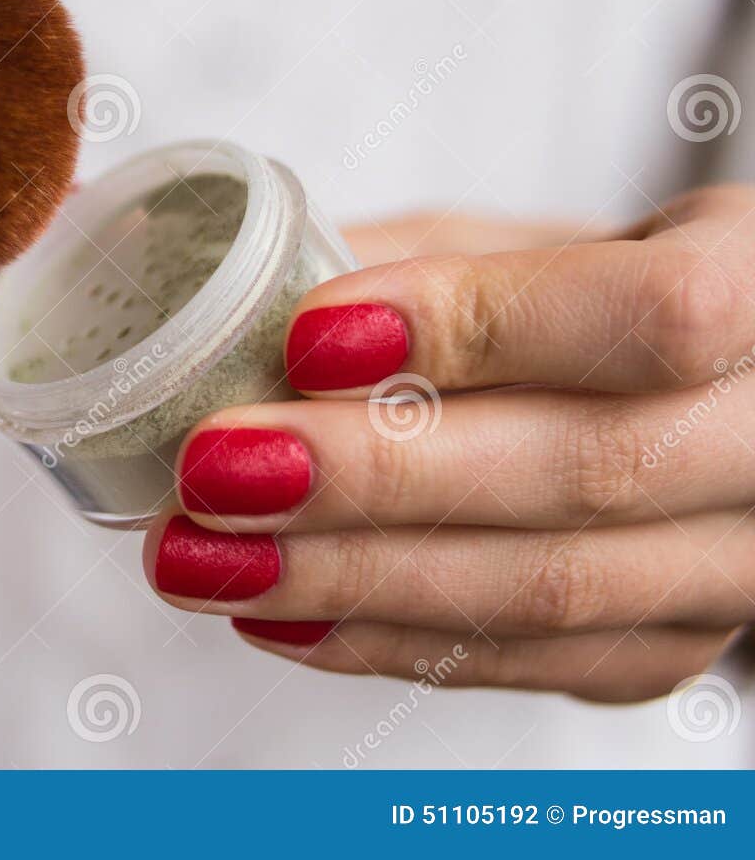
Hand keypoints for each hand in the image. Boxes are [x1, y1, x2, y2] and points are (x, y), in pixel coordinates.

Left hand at [144, 193, 754, 701]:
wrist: (720, 402)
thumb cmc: (601, 296)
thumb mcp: (532, 240)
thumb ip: (410, 259)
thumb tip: (231, 293)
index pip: (651, 311)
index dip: (474, 325)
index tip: (312, 335)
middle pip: (586, 469)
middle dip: (374, 474)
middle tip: (216, 464)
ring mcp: (740, 564)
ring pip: (549, 588)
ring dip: (350, 576)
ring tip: (201, 552)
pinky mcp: (673, 647)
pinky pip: (525, 662)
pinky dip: (381, 637)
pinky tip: (272, 607)